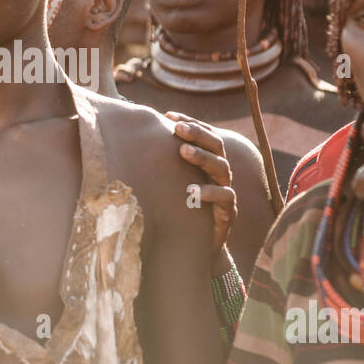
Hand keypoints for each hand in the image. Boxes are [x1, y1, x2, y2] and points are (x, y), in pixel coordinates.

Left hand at [167, 112, 236, 255]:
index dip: (190, 122)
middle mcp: (219, 174)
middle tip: (177, 128)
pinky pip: (226, 197)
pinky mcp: (228, 213)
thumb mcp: (171, 184)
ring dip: (202, 157)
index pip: (204, 134)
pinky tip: (192, 190)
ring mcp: (225, 191)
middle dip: (197, 134)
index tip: (168, 115)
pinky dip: (210, 192)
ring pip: (222, 167)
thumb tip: (135, 140)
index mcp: (208, 162)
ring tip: (182, 151)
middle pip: (216, 145)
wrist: (198, 248)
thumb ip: (163, 164)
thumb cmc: (181, 210)